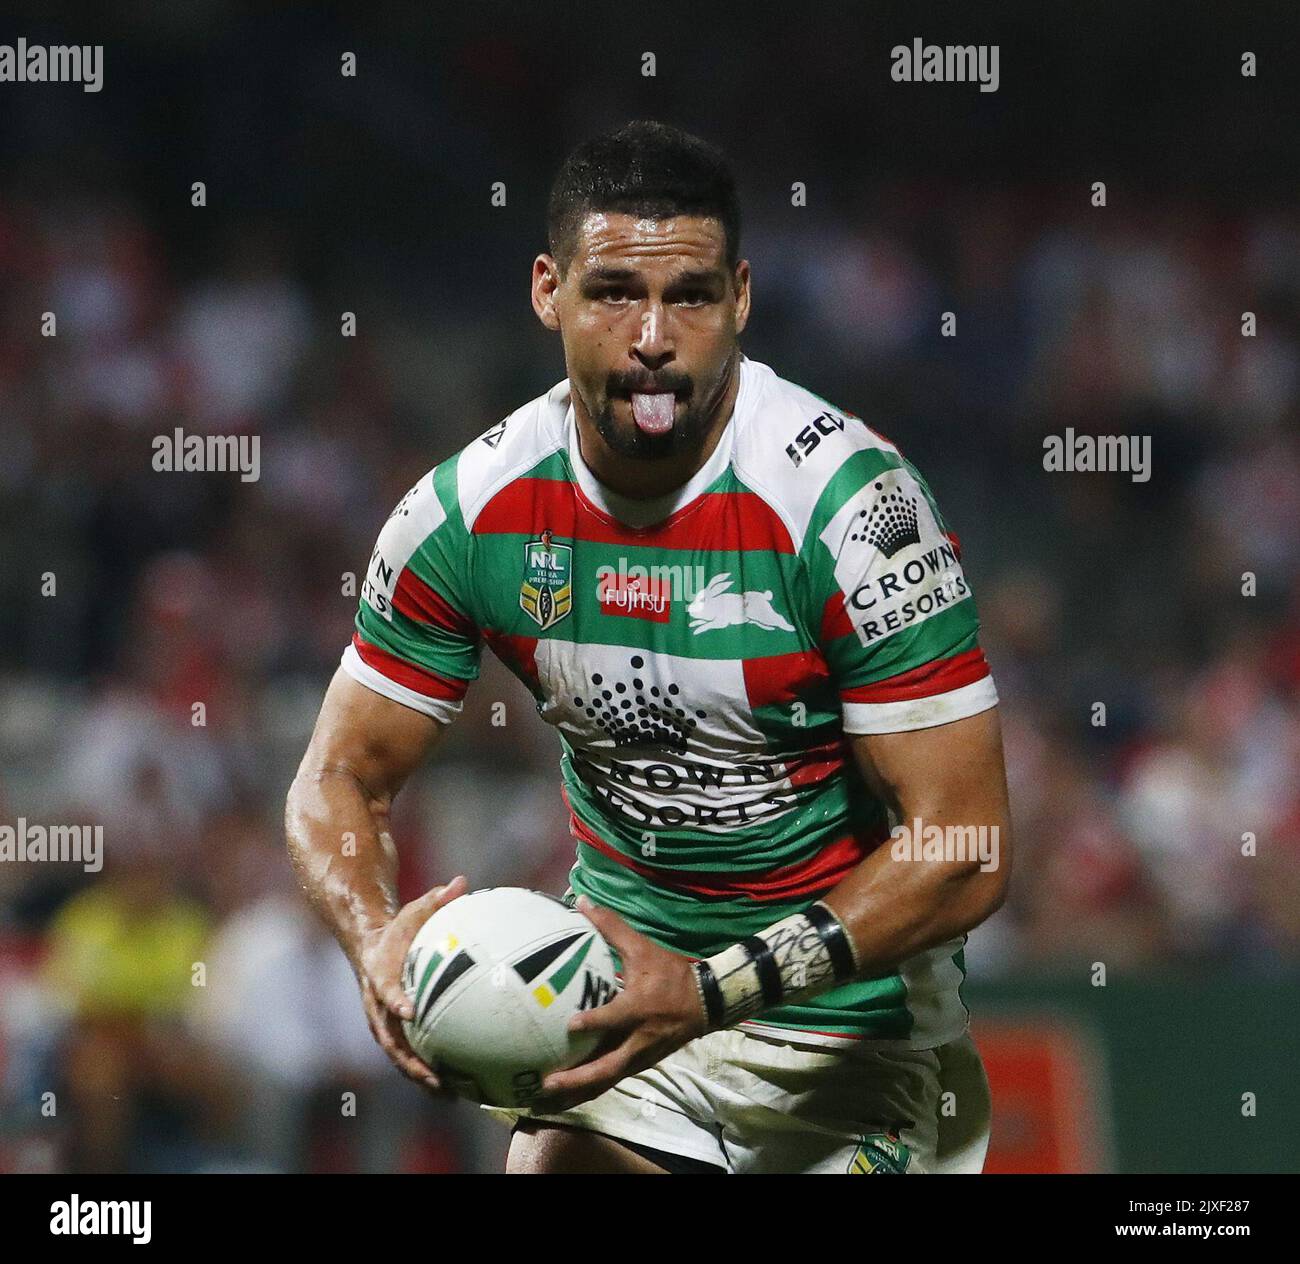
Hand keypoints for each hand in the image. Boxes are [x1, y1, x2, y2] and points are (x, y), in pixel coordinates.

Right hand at [354, 875, 468, 1095]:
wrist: (369, 944)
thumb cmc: (400, 926)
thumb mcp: (415, 910)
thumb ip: (437, 899)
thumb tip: (462, 881)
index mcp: (380, 973)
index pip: (385, 988)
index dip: (395, 999)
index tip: (410, 1011)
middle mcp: (376, 1004)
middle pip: (389, 1037)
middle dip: (409, 1060)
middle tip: (434, 1076)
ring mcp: (382, 1021)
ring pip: (398, 1055)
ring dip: (419, 1076)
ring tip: (449, 1095)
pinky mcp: (392, 1031)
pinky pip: (408, 1055)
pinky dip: (427, 1073)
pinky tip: (456, 1089)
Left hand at [537, 897, 706, 1110]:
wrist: (707, 1003)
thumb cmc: (671, 975)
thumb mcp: (644, 949)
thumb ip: (612, 927)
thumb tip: (582, 902)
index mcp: (639, 1009)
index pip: (615, 1019)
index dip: (595, 1023)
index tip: (571, 1025)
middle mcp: (637, 1039)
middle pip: (606, 1067)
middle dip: (577, 1079)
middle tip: (547, 1084)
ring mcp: (639, 1057)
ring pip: (606, 1081)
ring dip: (578, 1092)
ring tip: (546, 1102)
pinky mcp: (639, 1064)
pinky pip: (611, 1080)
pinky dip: (589, 1090)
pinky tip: (567, 1096)